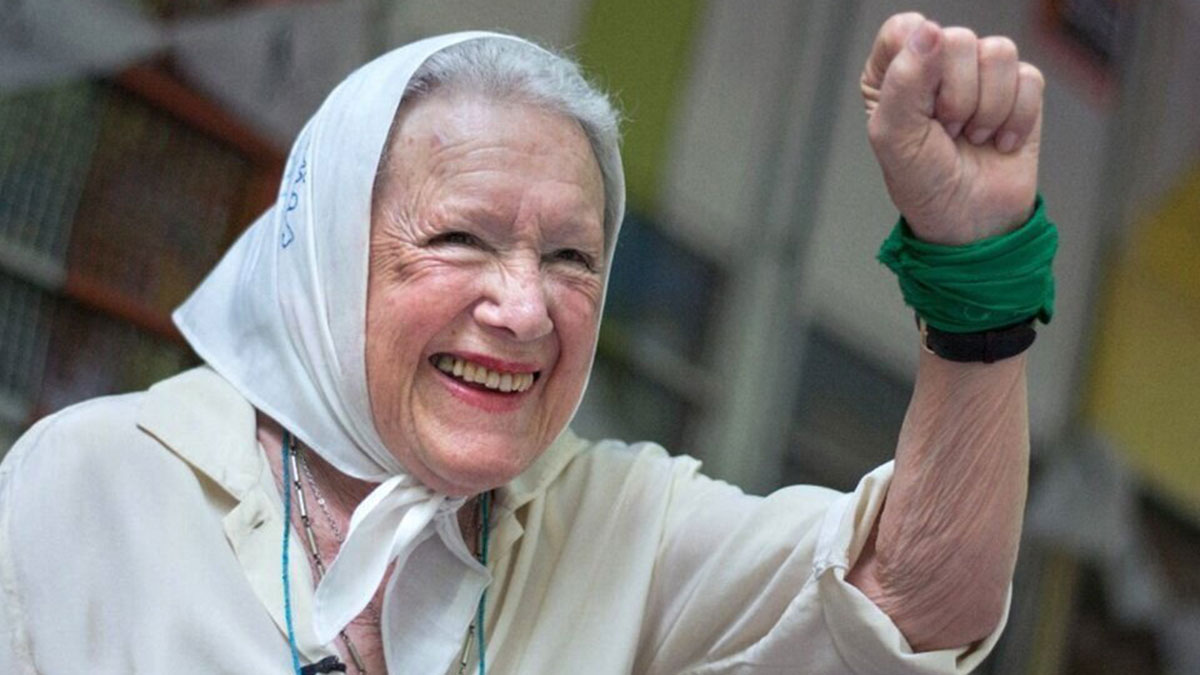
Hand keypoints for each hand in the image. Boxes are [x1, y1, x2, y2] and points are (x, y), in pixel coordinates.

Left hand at [861, 13, 1043, 244]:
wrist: (970, 222)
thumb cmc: (922, 182)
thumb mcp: (894, 136)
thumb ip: (905, 79)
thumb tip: (931, 31)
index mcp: (893, 70)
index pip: (907, 29)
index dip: (919, 65)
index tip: (919, 106)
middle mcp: (936, 65)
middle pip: (957, 39)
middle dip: (956, 98)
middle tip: (947, 131)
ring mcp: (980, 74)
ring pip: (998, 53)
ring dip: (987, 109)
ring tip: (971, 136)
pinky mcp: (1019, 89)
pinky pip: (1029, 77)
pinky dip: (1015, 119)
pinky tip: (998, 141)